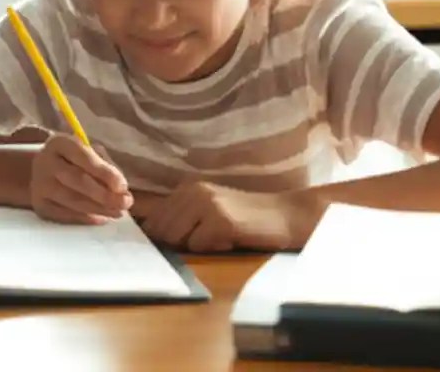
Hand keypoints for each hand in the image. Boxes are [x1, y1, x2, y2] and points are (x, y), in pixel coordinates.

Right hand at [30, 134, 131, 223]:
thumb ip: (106, 166)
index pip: (83, 156)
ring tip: (118, 212)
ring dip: (99, 209)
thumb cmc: (73, 160)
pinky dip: (86, 218)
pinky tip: (101, 218)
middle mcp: (45, 162)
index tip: (123, 187)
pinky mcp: (39, 205)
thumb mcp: (88, 152)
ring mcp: (39, 185)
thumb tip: (121, 190)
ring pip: (73, 201)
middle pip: (77, 180)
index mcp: (59, 143)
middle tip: (126, 203)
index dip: (104, 172)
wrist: (42, 171)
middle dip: (105, 195)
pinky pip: (66, 215)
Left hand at [131, 180, 320, 251]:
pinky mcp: (222, 221)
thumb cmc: (247, 218)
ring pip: (177, 239)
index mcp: (186, 188)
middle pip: (161, 230)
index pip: (153, 218)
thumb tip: (152, 237)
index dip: (158, 236)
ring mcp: (207, 205)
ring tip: (217, 239)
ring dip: (194, 247)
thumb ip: (182, 219)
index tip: (173, 244)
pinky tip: (230, 241)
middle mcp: (193, 192)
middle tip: (205, 242)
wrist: (287, 215)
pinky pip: (198, 246)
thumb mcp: (208, 211)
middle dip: (176, 244)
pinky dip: (211, 250)